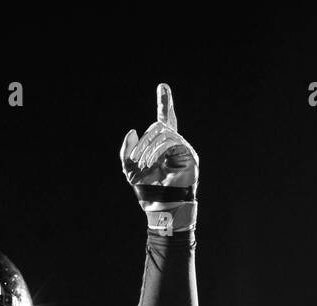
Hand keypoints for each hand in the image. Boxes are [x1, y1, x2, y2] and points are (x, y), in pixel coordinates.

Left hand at [120, 84, 198, 231]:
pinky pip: (171, 142)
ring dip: (148, 148)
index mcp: (162, 146)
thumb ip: (127, 151)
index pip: (165, 119)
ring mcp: (183, 149)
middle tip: (137, 161)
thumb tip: (133, 131)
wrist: (160, 207)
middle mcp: (174, 144)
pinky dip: (157, 151)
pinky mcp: (189, 155)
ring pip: (163, 133)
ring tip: (143, 165)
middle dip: (143, 143)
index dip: (165, 103)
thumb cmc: (147, 191)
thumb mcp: (130, 170)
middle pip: (158, 126)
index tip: (162, 86)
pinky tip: (152, 163)